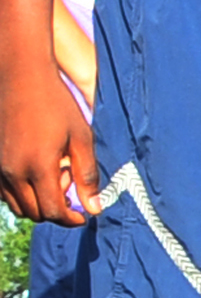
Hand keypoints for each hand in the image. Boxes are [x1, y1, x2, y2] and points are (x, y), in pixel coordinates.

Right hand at [0, 65, 101, 225]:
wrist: (21, 78)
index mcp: (37, 167)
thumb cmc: (57, 105)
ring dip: (39, 202)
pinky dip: (23, 192)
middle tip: (72, 186)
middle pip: (34, 213)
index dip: (70, 219)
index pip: (52, 211)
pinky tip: (39, 170)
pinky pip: (5, 191)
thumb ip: (87, 176)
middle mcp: (12, 172)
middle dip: (56, 210)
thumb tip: (95, 208)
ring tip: (57, 175)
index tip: (84, 215)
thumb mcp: (81, 139)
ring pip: (17, 205)